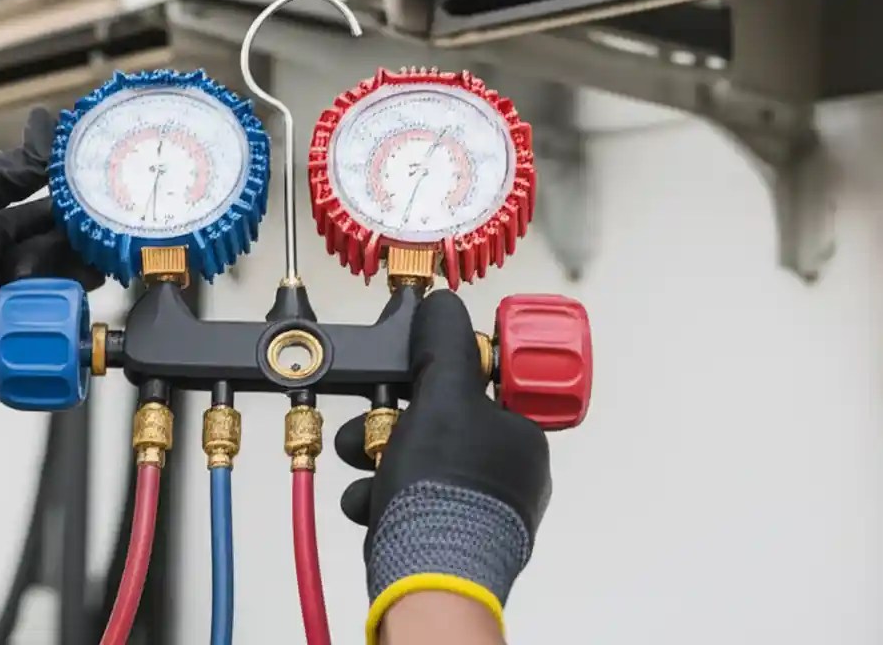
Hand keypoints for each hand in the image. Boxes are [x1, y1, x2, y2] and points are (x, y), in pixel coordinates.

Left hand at [0, 108, 103, 442]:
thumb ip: (8, 162)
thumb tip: (47, 125)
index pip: (36, 199)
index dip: (68, 188)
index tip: (103, 179)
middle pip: (58, 237)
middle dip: (82, 230)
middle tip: (109, 223)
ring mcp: (9, 295)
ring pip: (65, 275)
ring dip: (80, 265)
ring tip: (97, 260)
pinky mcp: (23, 331)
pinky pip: (63, 313)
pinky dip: (74, 303)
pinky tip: (82, 293)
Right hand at [335, 291, 550, 639]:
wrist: (426, 579)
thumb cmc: (445, 492)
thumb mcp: (441, 397)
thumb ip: (443, 344)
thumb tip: (443, 304)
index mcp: (520, 438)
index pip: (479, 386)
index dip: (437, 377)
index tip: (410, 379)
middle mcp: (507, 475)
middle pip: (438, 425)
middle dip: (391, 423)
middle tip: (370, 428)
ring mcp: (480, 510)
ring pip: (418, 463)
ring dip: (378, 461)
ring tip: (362, 470)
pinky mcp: (449, 537)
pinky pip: (411, 502)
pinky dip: (383, 499)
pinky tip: (369, 505)